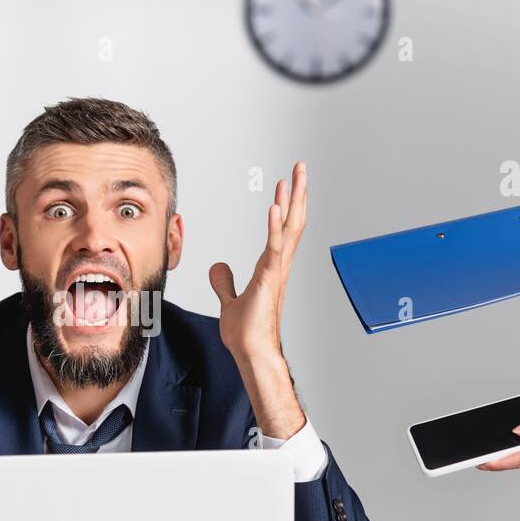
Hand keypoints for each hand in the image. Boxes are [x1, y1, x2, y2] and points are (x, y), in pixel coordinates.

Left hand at [209, 161, 306, 362]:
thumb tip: (218, 267)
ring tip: (294, 176)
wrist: (251, 352)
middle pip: (293, 221)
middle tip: (301, 168)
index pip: (283, 229)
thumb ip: (225, 282)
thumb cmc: (246, 333)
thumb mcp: (229, 301)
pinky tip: (274, 207)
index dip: (286, 205)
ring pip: (289, 228)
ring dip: (292, 200)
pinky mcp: (268, 279)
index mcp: (272, 267)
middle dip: (297, 193)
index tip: (287, 184)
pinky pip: (273, 248)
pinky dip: (274, 227)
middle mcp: (279, 265)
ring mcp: (276, 271)